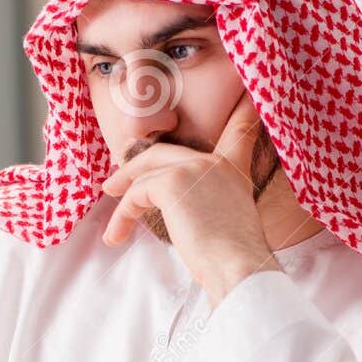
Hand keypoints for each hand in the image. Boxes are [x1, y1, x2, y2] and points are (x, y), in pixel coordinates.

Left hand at [100, 92, 279, 304]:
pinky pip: (137, 193)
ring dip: (124, 205)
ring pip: (144, 176)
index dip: (242, 110)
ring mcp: (194, 167)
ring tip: (113, 229)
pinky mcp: (173, 182)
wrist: (239, 267)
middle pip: (162, 154)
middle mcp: (215, 161)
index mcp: (233, 169)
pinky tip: (118, 235)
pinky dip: (123, 215)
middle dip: (134, 170)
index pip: (239, 130)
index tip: (247, 93)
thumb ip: (208, 204)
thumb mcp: (227, 221)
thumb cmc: (233, 258)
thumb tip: (182, 212)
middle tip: (113, 187)